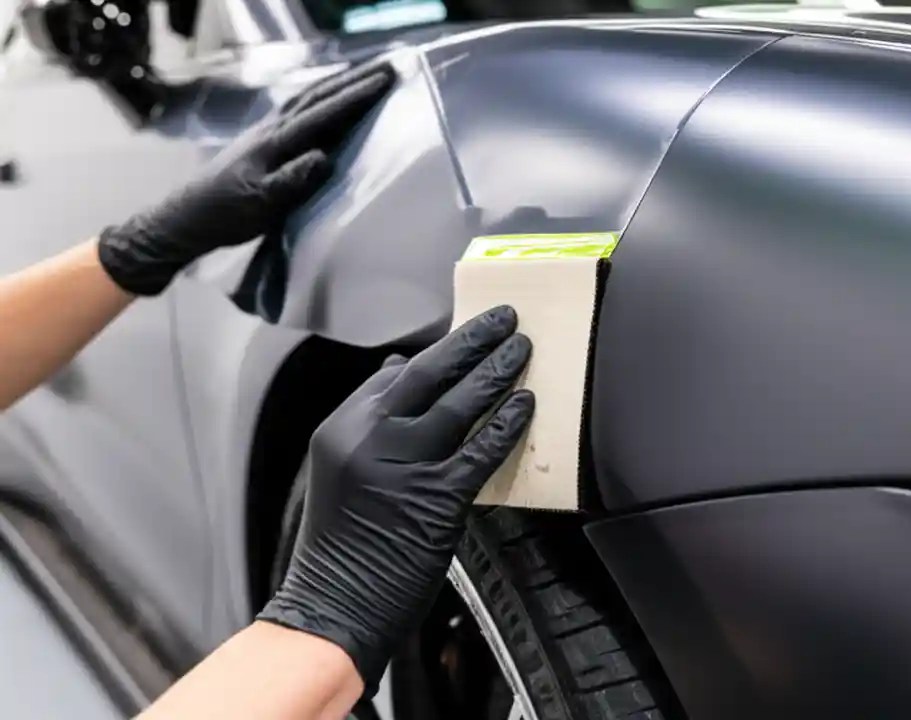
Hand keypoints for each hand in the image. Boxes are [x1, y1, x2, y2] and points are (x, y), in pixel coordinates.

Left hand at [98, 60, 395, 294]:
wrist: (187, 216)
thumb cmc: (227, 214)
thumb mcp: (261, 204)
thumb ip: (292, 181)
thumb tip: (324, 158)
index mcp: (275, 142)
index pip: (322, 114)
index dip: (354, 97)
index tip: (384, 81)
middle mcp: (272, 129)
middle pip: (317, 96)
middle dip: (353, 81)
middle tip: (386, 67)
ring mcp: (266, 131)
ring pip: (307, 98)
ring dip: (338, 84)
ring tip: (365, 75)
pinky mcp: (262, 139)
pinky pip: (299, 108)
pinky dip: (320, 97)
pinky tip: (327, 98)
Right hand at [258, 306, 534, 698]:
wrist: (332, 604)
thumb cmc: (342, 543)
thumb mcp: (339, 468)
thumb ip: (368, 420)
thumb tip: (397, 369)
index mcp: (342, 427)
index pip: (398, 374)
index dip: (441, 349)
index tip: (469, 332)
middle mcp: (368, 436)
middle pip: (429, 371)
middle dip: (472, 339)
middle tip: (505, 317)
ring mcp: (402, 465)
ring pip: (458, 402)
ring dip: (497, 370)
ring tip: (523, 348)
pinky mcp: (435, 497)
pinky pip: (480, 448)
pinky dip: (507, 422)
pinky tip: (526, 403)